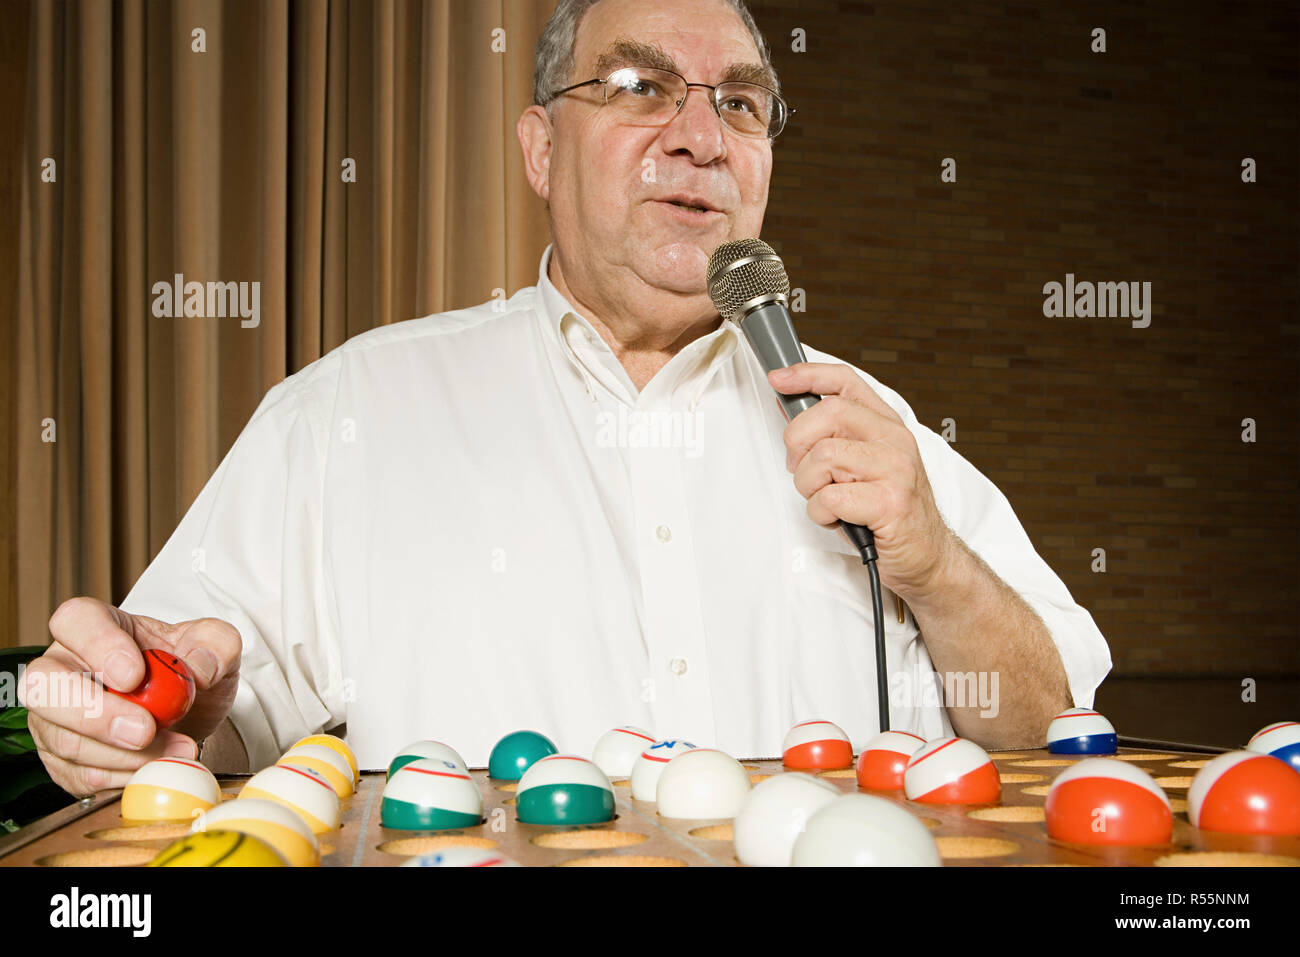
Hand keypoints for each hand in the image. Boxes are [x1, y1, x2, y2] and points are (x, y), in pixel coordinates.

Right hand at [20, 597, 241, 795]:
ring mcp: (55, 717)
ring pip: (63, 740)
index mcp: (95, 625)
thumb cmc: (190, 670)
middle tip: (144, 730)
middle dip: (94, 714)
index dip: (98, 647)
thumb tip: (198, 669)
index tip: (134, 675)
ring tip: (175, 748)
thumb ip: (215, 645)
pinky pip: (79, 775)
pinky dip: (122, 777)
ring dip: (122, 755)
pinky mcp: (63, 760)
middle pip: (42, 686)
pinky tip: (156, 766)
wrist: (191, 714)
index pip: (75, 621)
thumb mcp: (217, 645)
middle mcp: (62, 668)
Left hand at [769, 362, 957, 598]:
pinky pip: (829, 497)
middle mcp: (894, 440)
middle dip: (799, 443)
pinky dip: (820, 513)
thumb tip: (790, 410)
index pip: (845, 382)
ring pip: (823, 457)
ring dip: (809, 486)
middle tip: (804, 469)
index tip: (780, 379)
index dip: (808, 375)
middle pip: (828, 413)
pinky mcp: (890, 502)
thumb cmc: (887, 513)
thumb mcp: (861, 466)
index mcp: (887, 426)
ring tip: (827, 500)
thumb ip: (832, 437)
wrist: (927, 556)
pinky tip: (837, 519)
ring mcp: (896, 469)